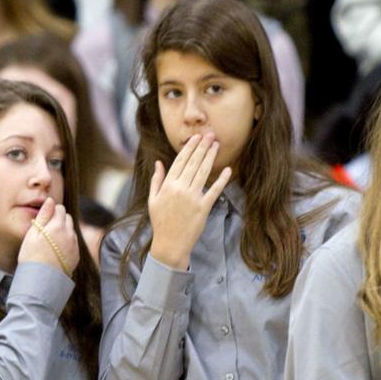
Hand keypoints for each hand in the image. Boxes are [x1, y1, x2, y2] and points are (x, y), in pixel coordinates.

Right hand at [18, 198, 80, 274]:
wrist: (40, 280)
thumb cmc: (31, 256)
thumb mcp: (32, 234)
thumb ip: (43, 216)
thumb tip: (50, 200)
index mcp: (58, 226)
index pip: (59, 208)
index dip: (51, 211)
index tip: (44, 219)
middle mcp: (69, 233)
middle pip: (67, 217)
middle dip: (58, 219)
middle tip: (46, 230)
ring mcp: (74, 244)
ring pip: (70, 229)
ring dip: (63, 230)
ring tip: (50, 241)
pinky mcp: (76, 255)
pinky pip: (73, 242)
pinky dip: (66, 242)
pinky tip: (55, 250)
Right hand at [147, 133, 231, 270]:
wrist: (170, 244)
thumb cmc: (160, 222)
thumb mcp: (153, 200)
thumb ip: (156, 180)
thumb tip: (158, 162)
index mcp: (168, 185)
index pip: (180, 161)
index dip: (189, 148)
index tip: (196, 138)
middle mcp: (180, 189)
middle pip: (193, 163)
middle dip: (202, 147)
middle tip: (210, 135)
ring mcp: (192, 198)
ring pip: (203, 172)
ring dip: (211, 157)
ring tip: (216, 145)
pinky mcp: (203, 208)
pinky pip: (214, 191)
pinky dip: (222, 180)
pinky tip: (227, 170)